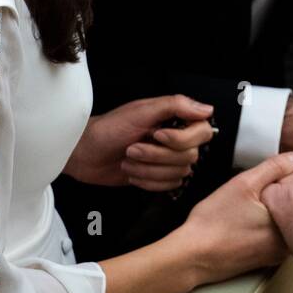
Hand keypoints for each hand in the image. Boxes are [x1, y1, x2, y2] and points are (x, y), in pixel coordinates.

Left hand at [64, 95, 214, 190]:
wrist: (85, 154)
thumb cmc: (108, 129)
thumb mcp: (141, 111)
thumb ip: (175, 105)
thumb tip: (207, 109)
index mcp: (175, 120)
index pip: (202, 132)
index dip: (182, 139)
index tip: (158, 135)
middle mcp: (176, 140)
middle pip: (190, 156)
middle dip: (156, 156)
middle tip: (132, 148)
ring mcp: (168, 161)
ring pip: (179, 174)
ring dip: (148, 169)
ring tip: (128, 159)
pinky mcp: (159, 179)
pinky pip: (168, 186)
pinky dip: (146, 181)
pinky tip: (132, 172)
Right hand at [175, 150, 292, 287]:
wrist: (192, 257)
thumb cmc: (212, 223)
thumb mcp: (243, 184)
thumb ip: (274, 167)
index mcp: (289, 223)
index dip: (284, 178)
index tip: (263, 181)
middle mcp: (289, 242)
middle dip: (280, 195)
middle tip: (251, 196)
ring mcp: (279, 254)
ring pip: (285, 222)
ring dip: (274, 211)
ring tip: (247, 209)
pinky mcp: (268, 260)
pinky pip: (275, 236)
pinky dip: (266, 226)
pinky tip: (247, 222)